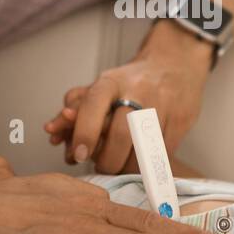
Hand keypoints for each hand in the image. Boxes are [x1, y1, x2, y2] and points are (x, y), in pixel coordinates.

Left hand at [42, 53, 207, 173]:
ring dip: (126, 168)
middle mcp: (139, 91)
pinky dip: (147, 165)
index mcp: (112, 81)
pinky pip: (162, 154)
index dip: (83, 133)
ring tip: (119, 166)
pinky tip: (139, 163)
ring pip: (143, 151)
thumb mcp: (100, 88)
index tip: (78, 155)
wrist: (174, 64)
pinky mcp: (182, 121)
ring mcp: (163, 106)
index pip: (93, 105)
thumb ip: (74, 109)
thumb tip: (51, 131)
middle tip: (100, 167)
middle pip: (120, 136)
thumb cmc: (130, 83)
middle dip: (106, 161)